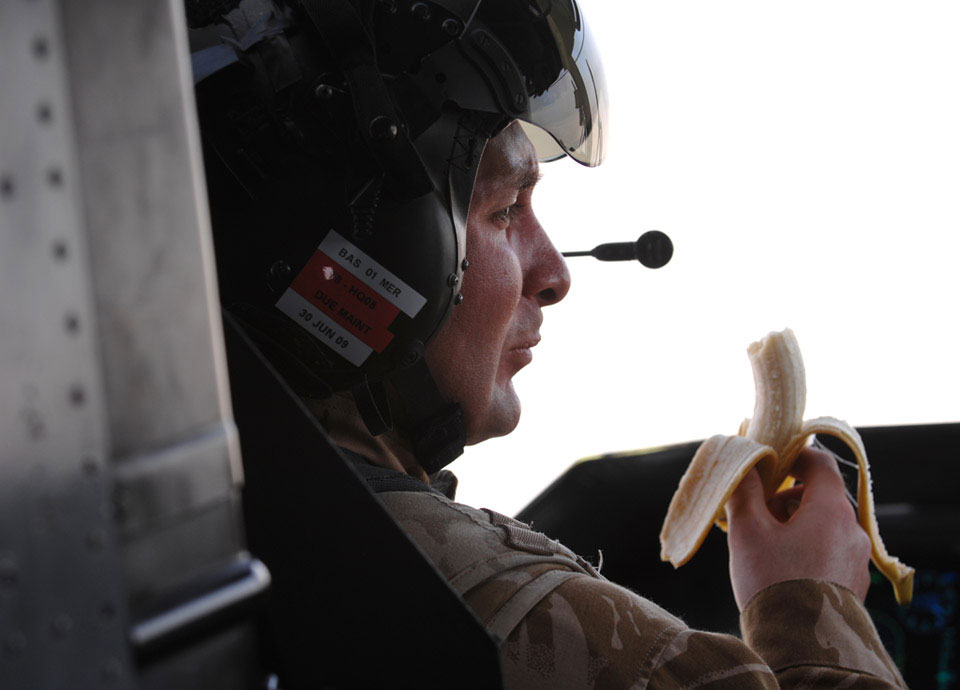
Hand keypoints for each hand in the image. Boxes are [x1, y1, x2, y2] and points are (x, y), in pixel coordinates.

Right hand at [726, 447, 871, 610]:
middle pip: (819, 496)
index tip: (769, 461)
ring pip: (824, 525)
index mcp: (831, 510)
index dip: (792, 455)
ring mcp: (856, 560)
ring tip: (763, 544)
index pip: (819, 462)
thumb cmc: (773, 581)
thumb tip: (742, 461)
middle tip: (755, 510)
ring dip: (794, 524)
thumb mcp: (748, 531)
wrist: (802, 646)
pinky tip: (780, 567)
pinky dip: (806, 548)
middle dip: (785, 497)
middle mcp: (853, 531)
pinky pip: (829, 551)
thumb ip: (744, 491)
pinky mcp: (853, 584)